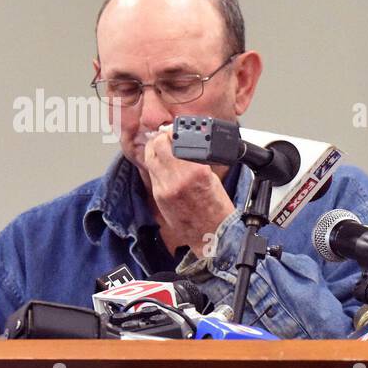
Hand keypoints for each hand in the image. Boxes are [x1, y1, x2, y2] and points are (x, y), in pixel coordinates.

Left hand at [143, 126, 235, 256]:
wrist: (212, 236)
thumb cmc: (218, 211)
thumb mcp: (212, 178)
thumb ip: (194, 160)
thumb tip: (182, 145)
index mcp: (195, 171)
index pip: (172, 142)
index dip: (170, 133)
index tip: (174, 131)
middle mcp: (177, 179)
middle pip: (156, 147)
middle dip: (159, 139)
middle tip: (165, 137)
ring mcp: (165, 188)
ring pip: (150, 159)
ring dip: (154, 151)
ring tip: (163, 149)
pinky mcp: (159, 197)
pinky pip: (153, 174)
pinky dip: (156, 166)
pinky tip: (164, 166)